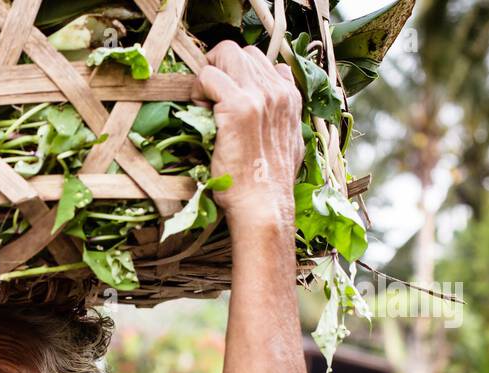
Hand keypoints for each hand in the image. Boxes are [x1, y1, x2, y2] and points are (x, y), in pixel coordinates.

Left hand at [197, 41, 304, 229]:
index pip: (263, 61)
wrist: (264, 206)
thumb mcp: (287, 145)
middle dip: (219, 67)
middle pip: (242, 51)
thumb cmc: (268, 184)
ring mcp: (260, 96)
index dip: (239, 75)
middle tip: (208, 96)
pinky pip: (208, 76)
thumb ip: (281, 119)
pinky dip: (198, 89)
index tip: (226, 99)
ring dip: (208, 76)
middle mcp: (278, 92)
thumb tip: (270, 111)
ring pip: (225, 54)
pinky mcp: (238, 107)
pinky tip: (200, 112)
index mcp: (290, 98)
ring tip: (204, 105)